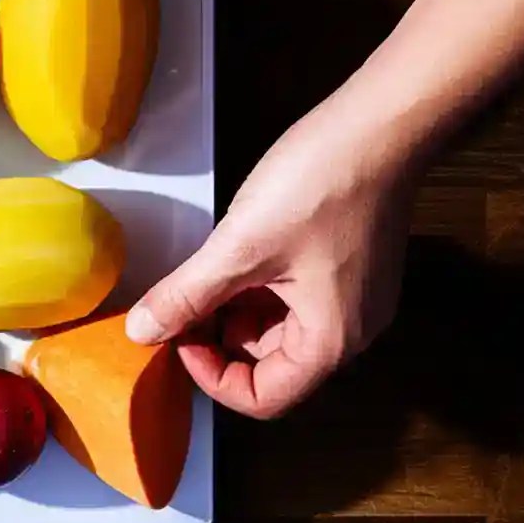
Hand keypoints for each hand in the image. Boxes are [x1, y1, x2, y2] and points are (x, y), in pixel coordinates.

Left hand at [125, 102, 417, 418]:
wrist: (383, 122)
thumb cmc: (319, 185)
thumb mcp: (238, 247)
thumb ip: (186, 295)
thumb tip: (140, 332)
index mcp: (330, 341)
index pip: (264, 399)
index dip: (212, 377)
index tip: (179, 337)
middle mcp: (350, 332)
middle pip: (270, 364)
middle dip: (219, 338)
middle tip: (183, 299)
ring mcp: (354, 299)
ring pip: (278, 328)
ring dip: (236, 309)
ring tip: (208, 270)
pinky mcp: (350, 268)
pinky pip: (295, 297)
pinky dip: (259, 286)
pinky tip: (237, 251)